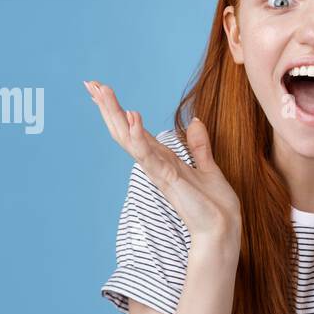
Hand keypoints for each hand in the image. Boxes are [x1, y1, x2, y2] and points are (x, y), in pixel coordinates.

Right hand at [84, 80, 240, 253]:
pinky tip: (131, 116)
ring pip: (128, 138)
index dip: (118, 109)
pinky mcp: (166, 178)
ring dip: (114, 114)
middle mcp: (154, 163)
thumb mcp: (209, 167)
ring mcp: (157, 170)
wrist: (222, 229)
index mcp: (162, 158)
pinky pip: (147, 154)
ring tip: (102, 92)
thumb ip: (199, 145)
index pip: (133, 129)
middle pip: (123, 130)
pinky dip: (138, 136)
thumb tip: (195, 121)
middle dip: (107, 107)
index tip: (103, 90)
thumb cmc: (215, 205)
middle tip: (90, 83)